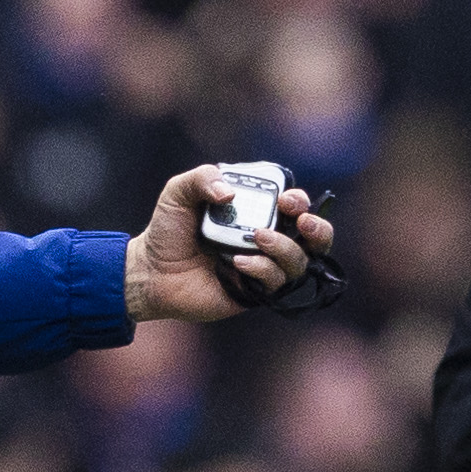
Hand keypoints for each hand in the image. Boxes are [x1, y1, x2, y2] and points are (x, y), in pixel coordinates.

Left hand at [126, 169, 331, 322]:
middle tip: (302, 222)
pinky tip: (239, 262)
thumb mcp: (179, 191)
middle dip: (318, 229)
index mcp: (257, 213)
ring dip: (286, 247)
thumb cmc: (169, 229)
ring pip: (299, 262)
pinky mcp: (254, 293)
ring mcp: (264, 268)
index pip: (295, 206)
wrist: (151, 270)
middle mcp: (267, 241)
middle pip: (314, 238)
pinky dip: (262, 270)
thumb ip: (202, 178)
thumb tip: (228, 193)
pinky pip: (275, 284)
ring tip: (258, 238)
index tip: (286, 198)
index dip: (300, 201)